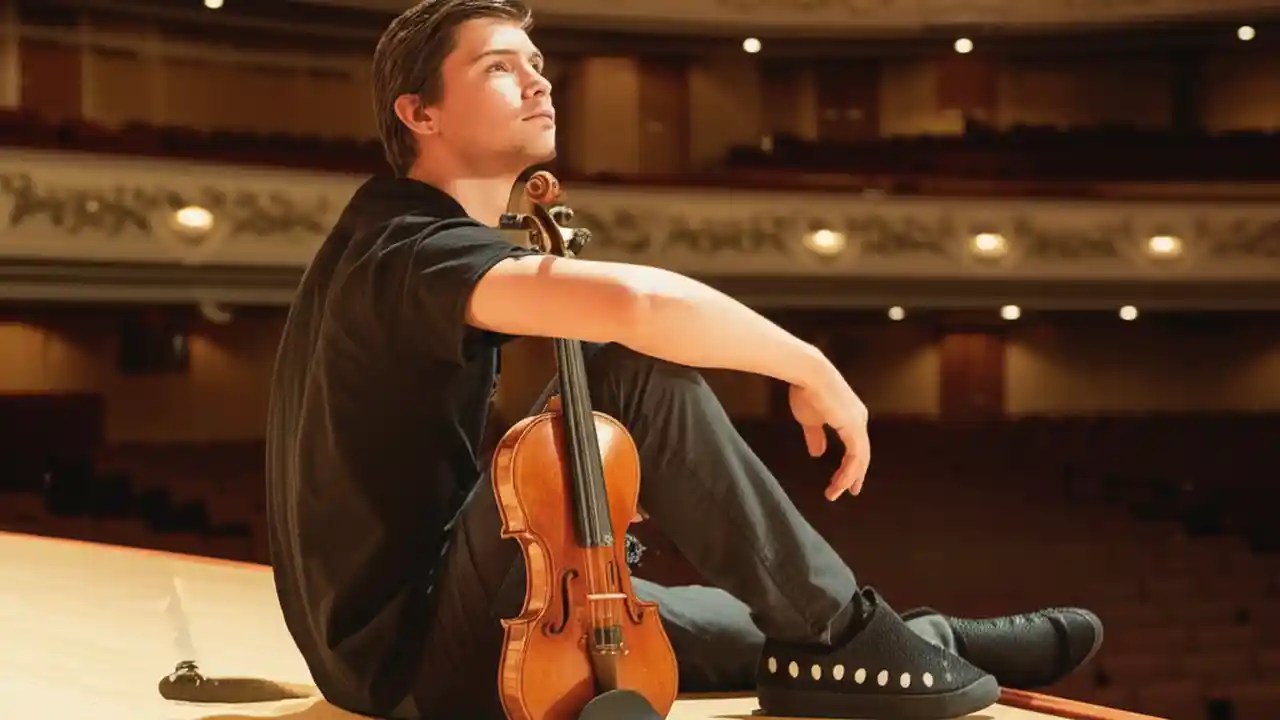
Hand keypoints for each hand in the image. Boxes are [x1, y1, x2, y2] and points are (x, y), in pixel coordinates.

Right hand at [788, 368, 870, 500]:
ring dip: (848, 478)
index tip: (842, 480)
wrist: (808, 374)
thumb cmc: (806, 391)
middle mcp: (859, 420)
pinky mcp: (854, 427)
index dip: (850, 464)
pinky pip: (856, 456)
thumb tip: (817, 454)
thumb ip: (815, 437)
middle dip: (854, 475)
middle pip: (861, 455)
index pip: (855, 446)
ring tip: (836, 492)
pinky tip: (841, 482)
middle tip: (849, 492)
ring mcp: (858, 424)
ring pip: (860, 459)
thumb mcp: (810, 419)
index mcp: (850, 416)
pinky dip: (850, 471)